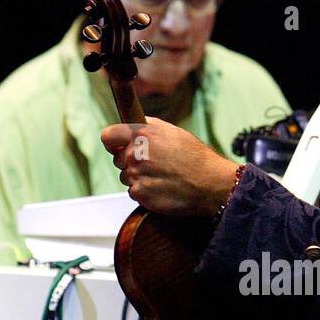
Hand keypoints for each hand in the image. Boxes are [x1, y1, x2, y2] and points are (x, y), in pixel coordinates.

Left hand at [101, 119, 239, 216]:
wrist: (211, 184)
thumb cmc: (196, 157)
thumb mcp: (173, 132)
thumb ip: (148, 127)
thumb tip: (132, 125)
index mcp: (141, 134)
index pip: (108, 136)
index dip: (113, 142)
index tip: (118, 146)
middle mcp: (134, 154)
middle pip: (118, 160)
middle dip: (131, 162)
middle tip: (154, 165)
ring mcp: (136, 175)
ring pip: (126, 177)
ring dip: (139, 178)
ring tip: (162, 177)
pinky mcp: (140, 194)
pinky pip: (134, 192)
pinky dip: (145, 192)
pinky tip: (162, 188)